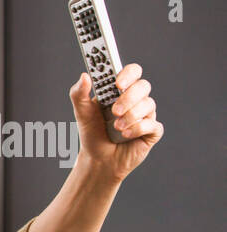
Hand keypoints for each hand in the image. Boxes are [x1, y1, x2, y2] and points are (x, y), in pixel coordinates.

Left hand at [69, 63, 162, 182]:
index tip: (117, 83)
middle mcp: (136, 99)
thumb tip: (85, 76)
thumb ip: (79, 94)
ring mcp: (146, 114)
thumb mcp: (82, 113)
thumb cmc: (92, 133)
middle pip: (143, 86)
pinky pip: (152, 124)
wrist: (98, 159)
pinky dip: (138, 129)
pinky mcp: (152, 131)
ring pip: (148, 105)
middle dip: (129, 98)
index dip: (128, 73)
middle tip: (114, 111)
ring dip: (130, 116)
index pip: (132, 72)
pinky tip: (125, 135)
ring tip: (116, 128)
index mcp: (120, 90)